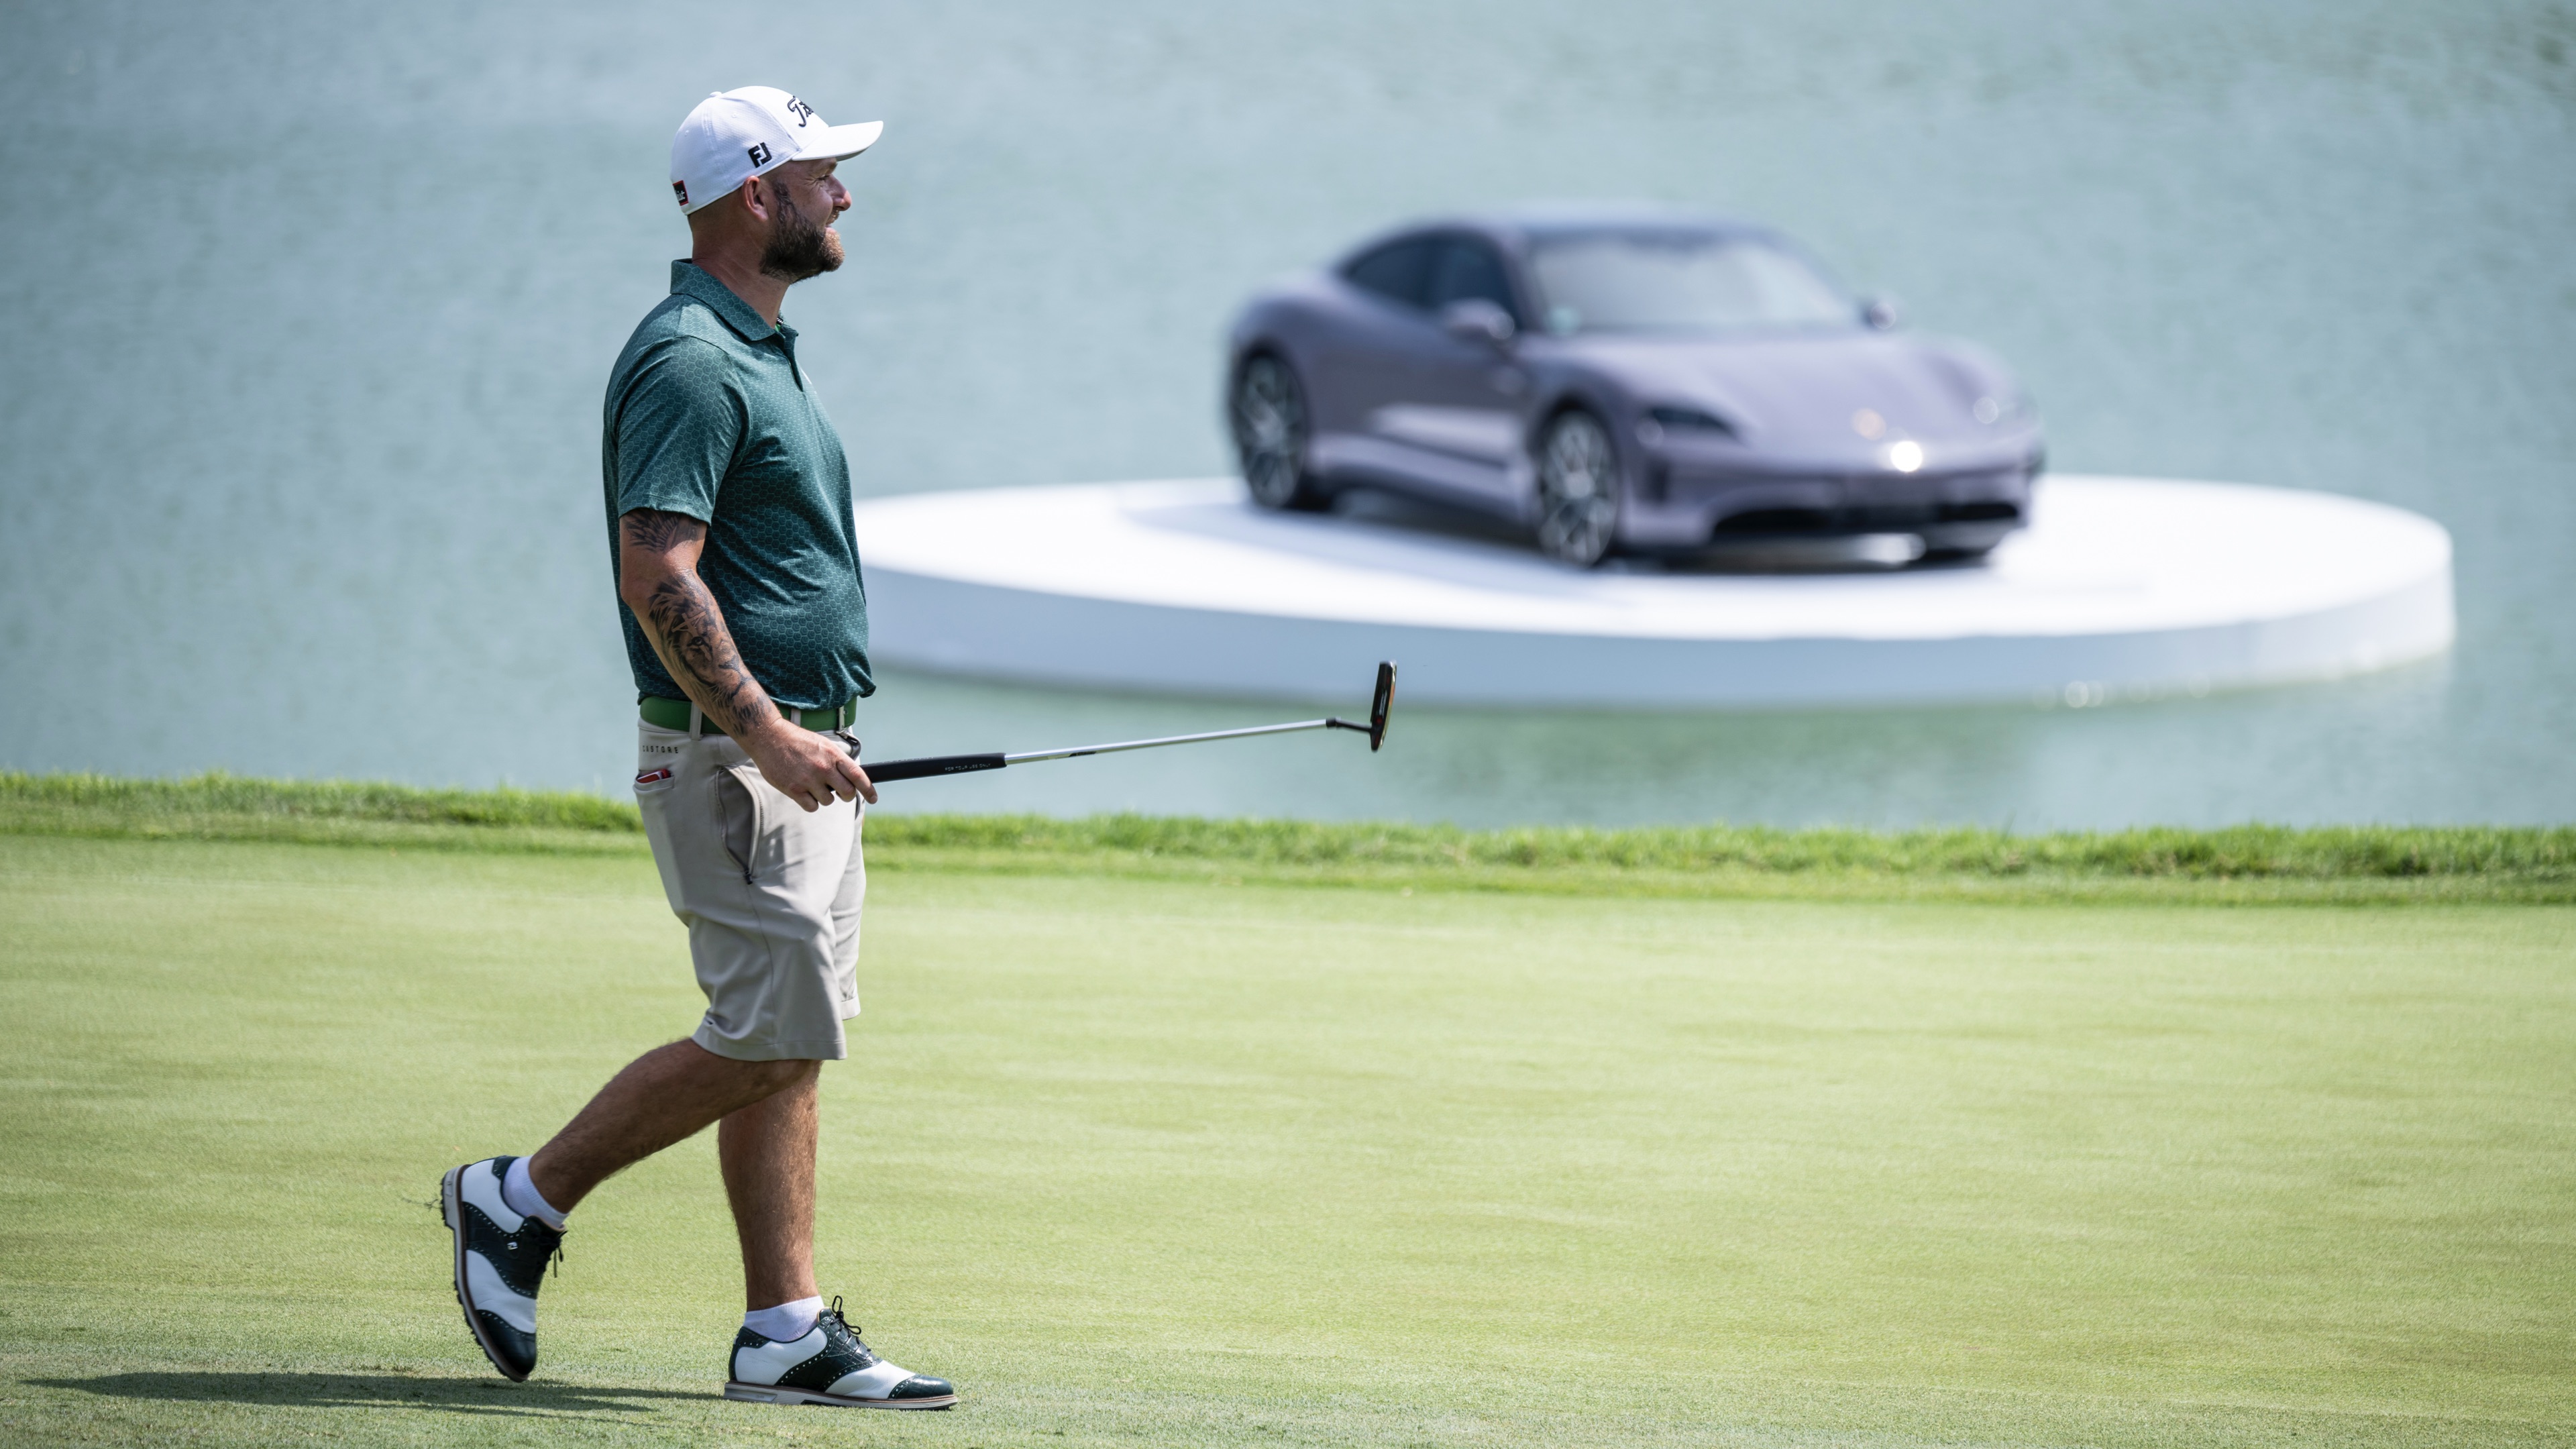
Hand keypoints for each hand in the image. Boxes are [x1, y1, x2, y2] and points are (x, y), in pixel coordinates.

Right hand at [742, 721, 876, 809]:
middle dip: (846, 795)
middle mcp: (823, 768)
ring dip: (824, 797)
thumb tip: (850, 778)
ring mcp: (808, 779)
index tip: (873, 798)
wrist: (768, 737)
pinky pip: (812, 807)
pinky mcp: (794, 789)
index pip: (858, 775)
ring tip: (812, 784)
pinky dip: (810, 803)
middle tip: (839, 792)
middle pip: (847, 793)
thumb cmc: (796, 740)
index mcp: (832, 755)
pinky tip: (804, 792)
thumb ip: (836, 760)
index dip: (868, 789)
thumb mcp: (822, 744)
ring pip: (828, 801)